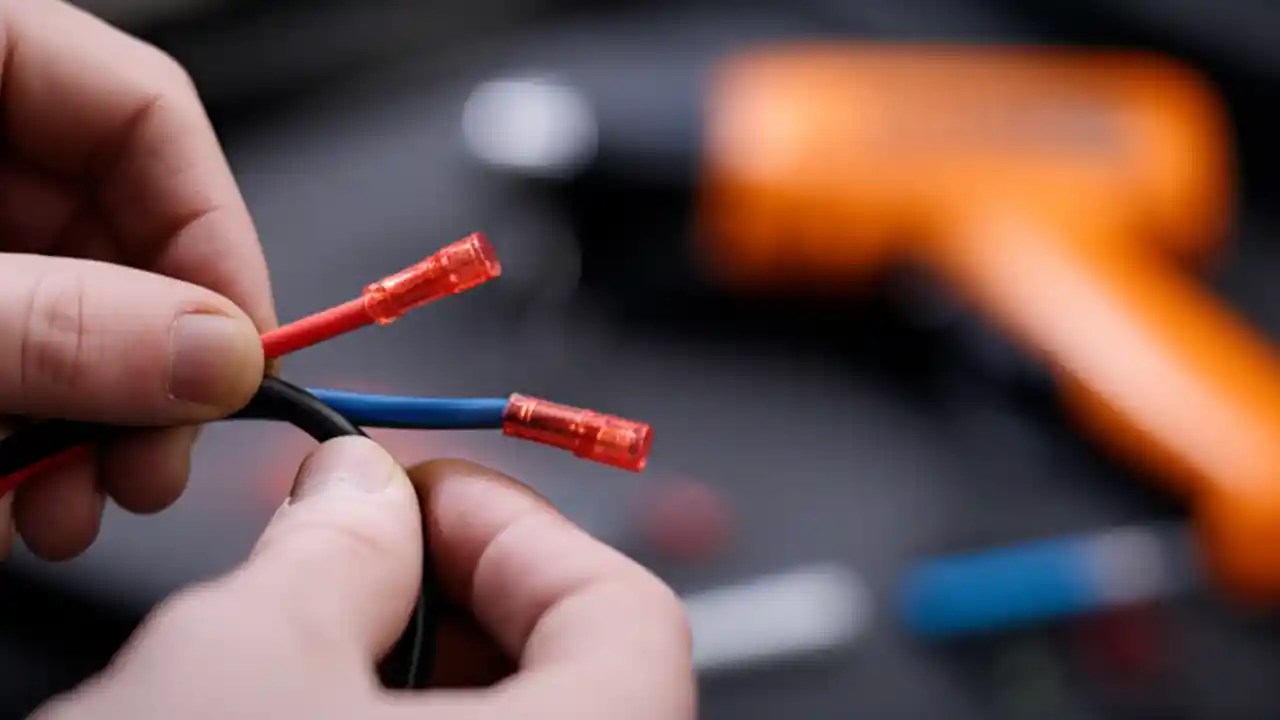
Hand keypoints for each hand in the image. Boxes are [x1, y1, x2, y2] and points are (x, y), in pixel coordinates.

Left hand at [0, 0, 274, 558]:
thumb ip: (54, 323)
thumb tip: (215, 357)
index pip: (144, 111)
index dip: (212, 237)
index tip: (238, 361)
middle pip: (112, 227)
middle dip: (145, 370)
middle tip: (154, 465)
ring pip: (64, 308)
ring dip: (88, 425)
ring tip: (74, 509)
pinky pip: (3, 349)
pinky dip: (18, 432)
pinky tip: (12, 500)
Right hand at [34, 437, 695, 718]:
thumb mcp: (241, 665)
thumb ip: (332, 552)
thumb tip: (358, 492)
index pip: (623, 616)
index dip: (516, 532)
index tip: (422, 497)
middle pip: (577, 686)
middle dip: (459, 603)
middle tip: (358, 559)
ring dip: (421, 688)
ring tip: (309, 656)